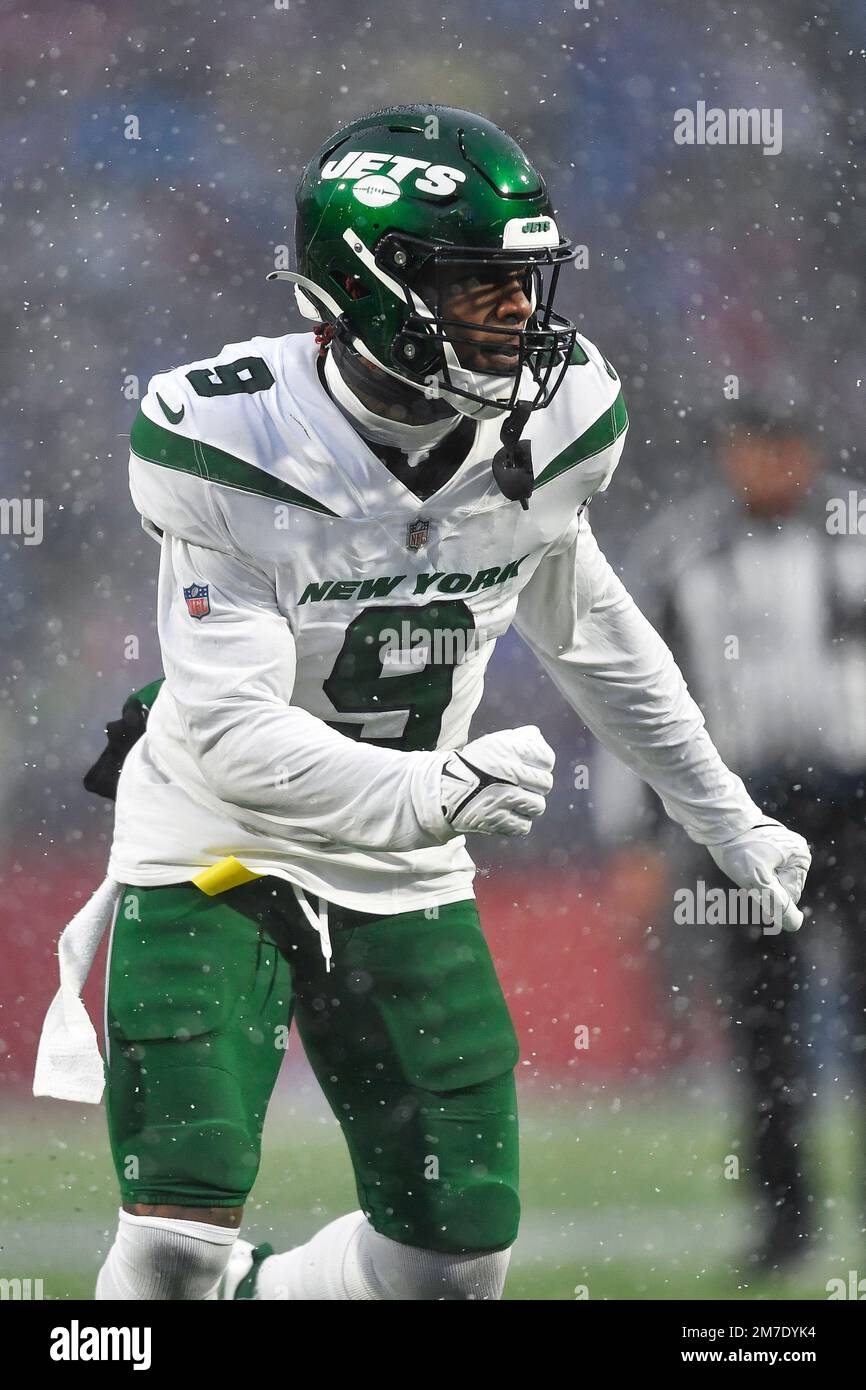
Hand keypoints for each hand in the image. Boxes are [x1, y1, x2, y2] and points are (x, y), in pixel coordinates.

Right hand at [440, 725, 554, 836]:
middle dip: (537, 786)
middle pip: (546, 784)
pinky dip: (518, 823)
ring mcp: (504, 799)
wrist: (444, 790)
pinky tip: (508, 815)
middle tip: (523, 787)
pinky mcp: (498, 821)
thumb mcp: (493, 742)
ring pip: (538, 806)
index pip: (547, 758)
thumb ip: (519, 737)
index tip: (533, 769)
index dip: (543, 765)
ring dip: (529, 806)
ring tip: (515, 802)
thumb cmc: (473, 764)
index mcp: (509, 750)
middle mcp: (509, 773)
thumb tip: (538, 738)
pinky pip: (524, 826)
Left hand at [707, 818, 810, 930]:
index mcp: (801, 857)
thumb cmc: (738, 850)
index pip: (789, 896)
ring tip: (741, 862)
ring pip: (769, 876)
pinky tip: (740, 858)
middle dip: (762, 885)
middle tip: (745, 869)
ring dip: (754, 877)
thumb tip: (795, 925)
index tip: (753, 876)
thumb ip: (778, 904)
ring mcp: (782, 843)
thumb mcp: (758, 882)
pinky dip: (750, 867)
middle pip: (780, 885)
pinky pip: (762, 864)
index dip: (767, 893)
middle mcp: (796, 849)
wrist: (719, 821)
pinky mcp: (767, 840)